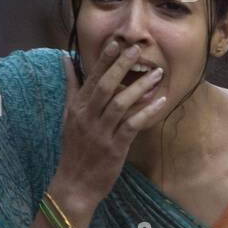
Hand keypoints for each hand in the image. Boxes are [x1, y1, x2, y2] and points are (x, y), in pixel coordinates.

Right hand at [54, 39, 169, 205]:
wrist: (74, 184)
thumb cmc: (75, 148)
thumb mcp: (69, 115)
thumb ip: (71, 86)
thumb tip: (67, 59)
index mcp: (77, 107)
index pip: (91, 78)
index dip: (104, 59)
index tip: (117, 42)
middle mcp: (87, 117)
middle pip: (105, 86)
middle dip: (121, 66)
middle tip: (137, 50)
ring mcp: (100, 133)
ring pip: (120, 104)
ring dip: (139, 87)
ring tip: (157, 73)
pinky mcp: (114, 148)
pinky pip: (132, 125)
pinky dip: (147, 112)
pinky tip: (161, 102)